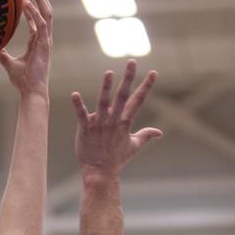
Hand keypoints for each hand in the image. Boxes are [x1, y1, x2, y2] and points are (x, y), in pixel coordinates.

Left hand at [0, 0, 51, 99]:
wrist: (31, 92)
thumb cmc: (23, 81)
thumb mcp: (9, 64)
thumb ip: (2, 54)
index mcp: (38, 42)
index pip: (37, 20)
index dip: (31, 8)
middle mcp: (44, 39)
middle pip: (45, 12)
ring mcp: (46, 41)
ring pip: (47, 14)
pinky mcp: (45, 45)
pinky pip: (42, 24)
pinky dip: (34, 13)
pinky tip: (27, 3)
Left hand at [71, 60, 161, 176]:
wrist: (101, 173)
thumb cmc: (116, 159)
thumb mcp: (134, 146)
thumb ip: (146, 135)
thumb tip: (160, 132)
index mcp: (125, 122)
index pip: (138, 100)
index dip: (146, 86)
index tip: (153, 72)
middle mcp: (114, 120)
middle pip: (122, 96)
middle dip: (128, 78)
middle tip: (132, 61)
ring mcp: (100, 124)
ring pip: (103, 102)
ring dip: (106, 87)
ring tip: (108, 73)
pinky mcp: (86, 129)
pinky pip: (82, 115)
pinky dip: (78, 105)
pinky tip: (74, 94)